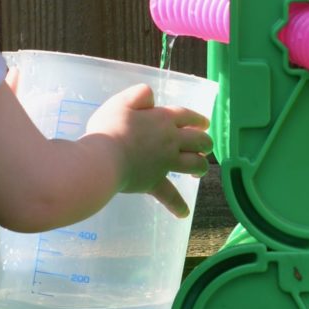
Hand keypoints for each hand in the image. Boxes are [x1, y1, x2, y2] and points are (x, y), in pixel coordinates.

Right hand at [85, 81, 212, 220]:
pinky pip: (170, 196)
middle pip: (199, 140)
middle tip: (204, 146)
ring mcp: (166, 163)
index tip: (204, 123)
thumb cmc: (110, 128)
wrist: (104, 158)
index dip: (197, 119)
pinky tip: (184, 213)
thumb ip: (138, 95)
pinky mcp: (155, 182)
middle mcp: (170, 140)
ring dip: (201, 166)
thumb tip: (150, 97)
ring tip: (199, 170)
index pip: (186, 116)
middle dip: (205, 143)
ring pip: (195, 164)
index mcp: (163, 119)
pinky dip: (177, 205)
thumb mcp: (121, 102)